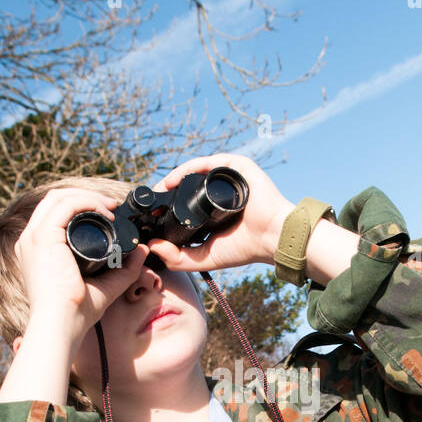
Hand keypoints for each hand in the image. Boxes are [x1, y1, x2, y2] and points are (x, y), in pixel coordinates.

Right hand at [14, 187, 151, 340]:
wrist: (62, 323)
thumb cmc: (76, 312)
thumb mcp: (105, 285)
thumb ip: (124, 269)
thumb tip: (142, 250)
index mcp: (38, 250)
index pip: (54, 214)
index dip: (80, 205)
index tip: (108, 212)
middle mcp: (30, 240)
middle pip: (55, 200)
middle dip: (86, 196)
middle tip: (112, 205)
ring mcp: (34, 237)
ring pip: (59, 197)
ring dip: (88, 196)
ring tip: (110, 206)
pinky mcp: (42, 237)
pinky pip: (65, 206)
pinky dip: (86, 202)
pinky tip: (105, 211)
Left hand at [144, 153, 294, 271]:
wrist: (272, 237)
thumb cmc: (244, 248)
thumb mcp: (205, 257)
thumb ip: (178, 257)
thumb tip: (152, 246)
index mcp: (212, 210)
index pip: (185, 202)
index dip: (165, 207)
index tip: (149, 215)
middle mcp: (218, 191)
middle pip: (187, 185)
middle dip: (166, 191)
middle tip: (149, 203)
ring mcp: (227, 178)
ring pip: (194, 172)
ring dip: (172, 179)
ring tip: (157, 191)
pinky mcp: (235, 166)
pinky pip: (206, 163)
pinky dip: (187, 169)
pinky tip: (173, 180)